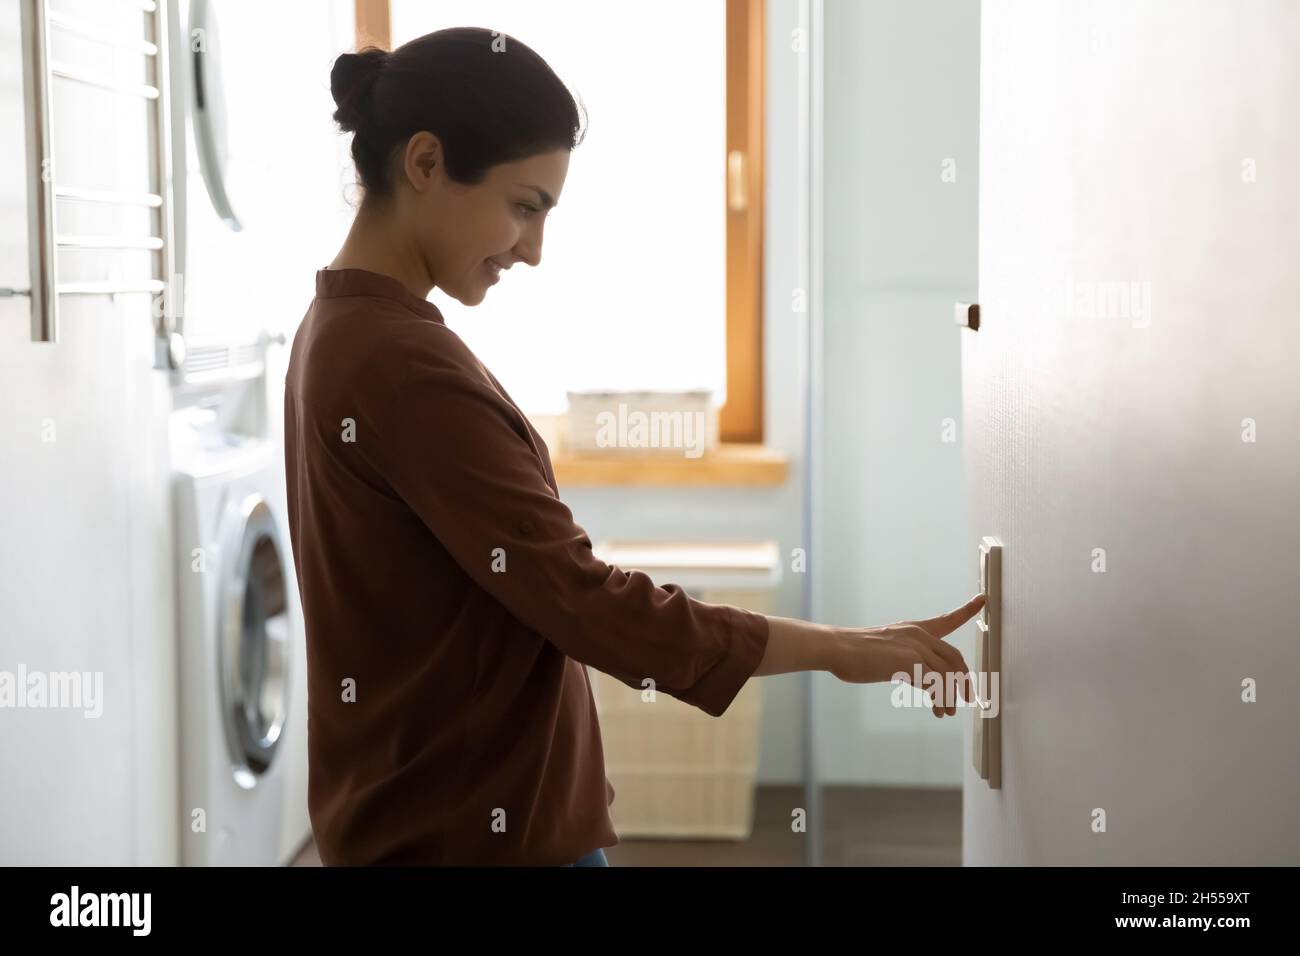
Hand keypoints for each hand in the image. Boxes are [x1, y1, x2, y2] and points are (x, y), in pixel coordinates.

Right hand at [829, 594, 985, 717]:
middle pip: (954, 657)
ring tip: (947, 711)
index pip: (946, 619)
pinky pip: (938, 684)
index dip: (966, 610)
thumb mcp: (885, 652)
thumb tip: (917, 678)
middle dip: (964, 679)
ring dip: (951, 696)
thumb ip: (904, 660)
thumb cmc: (853, 653)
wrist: (837, 648)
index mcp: (912, 629)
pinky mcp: (911, 662)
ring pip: (949, 673)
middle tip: (967, 697)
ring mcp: (915, 647)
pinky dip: (942, 699)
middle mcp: (918, 634)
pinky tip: (939, 710)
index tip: (982, 599)